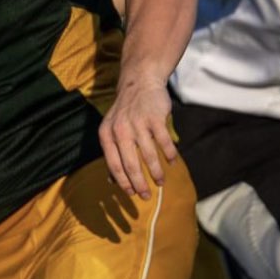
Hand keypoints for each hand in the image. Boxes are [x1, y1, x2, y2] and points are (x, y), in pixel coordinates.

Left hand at [99, 79, 176, 199]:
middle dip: (139, 183)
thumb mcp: (111, 129)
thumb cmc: (125, 111)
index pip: (114, 165)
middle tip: (146, 196)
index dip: (123, 182)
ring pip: (149, 155)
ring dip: (156, 172)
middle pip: (131, 164)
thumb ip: (112, 153)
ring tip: (160, 182)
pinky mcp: (155, 118)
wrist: (139, 82)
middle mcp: (121, 130)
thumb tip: (111, 180)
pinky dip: (169, 154)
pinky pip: (164, 142)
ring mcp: (138, 123)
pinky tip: (172, 162)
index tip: (131, 193)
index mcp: (107, 134)